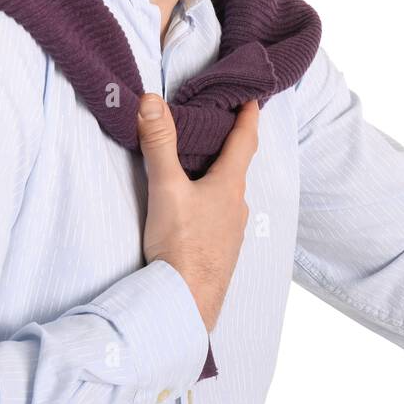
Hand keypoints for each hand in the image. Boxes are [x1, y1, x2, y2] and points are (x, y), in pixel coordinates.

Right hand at [136, 94, 259, 333]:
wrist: (187, 304)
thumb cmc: (180, 245)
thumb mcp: (165, 188)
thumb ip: (159, 144)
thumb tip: (151, 101)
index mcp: (230, 185)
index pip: (245, 141)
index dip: (248, 117)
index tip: (253, 99)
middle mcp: (238, 206)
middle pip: (237, 167)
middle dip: (230, 146)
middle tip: (220, 126)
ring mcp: (233, 232)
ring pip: (229, 195)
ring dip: (219, 177)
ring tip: (202, 166)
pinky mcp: (222, 252)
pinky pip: (221, 217)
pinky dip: (212, 203)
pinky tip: (196, 210)